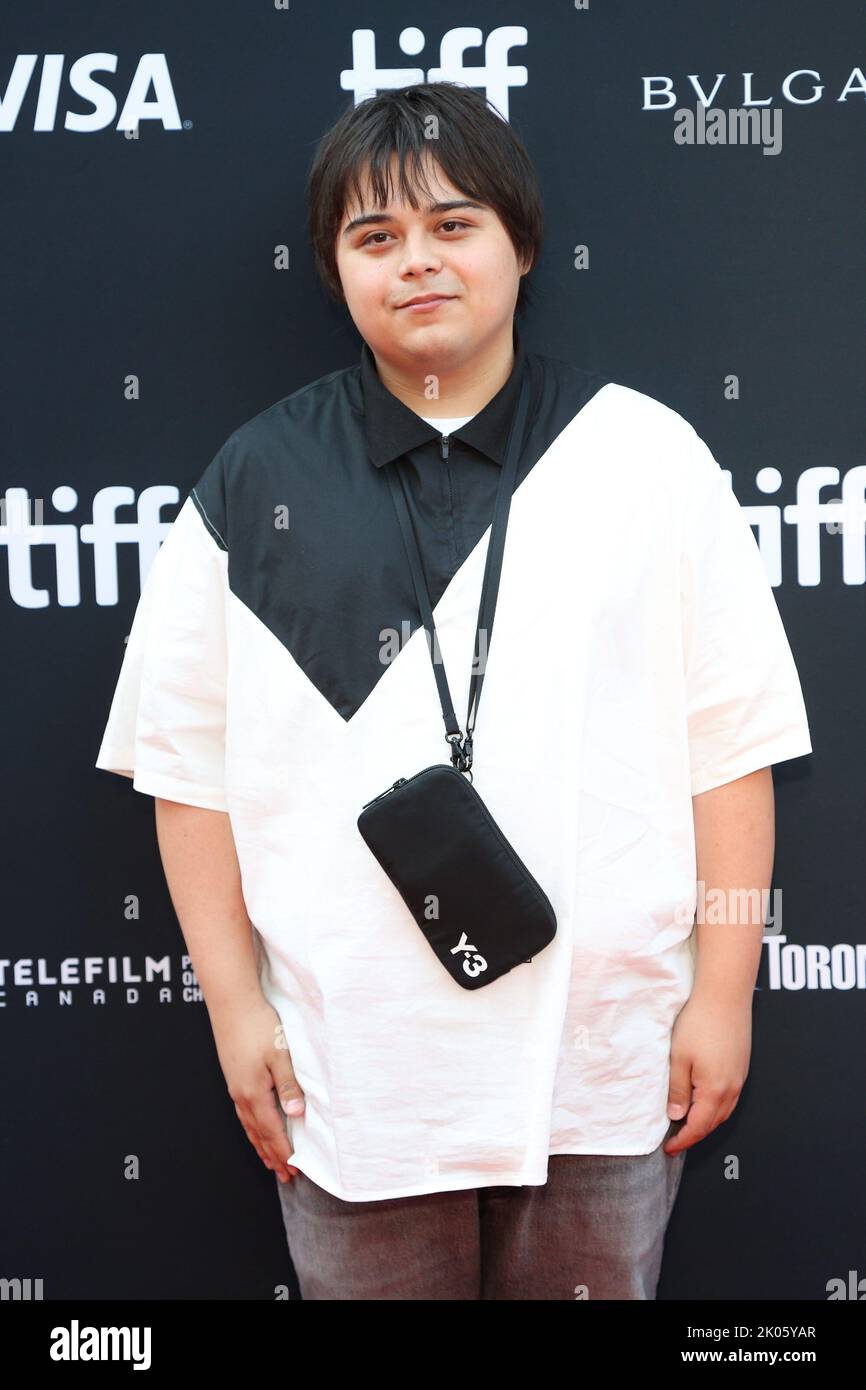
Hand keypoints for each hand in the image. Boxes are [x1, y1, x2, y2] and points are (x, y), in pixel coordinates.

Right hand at [210, 994, 305, 1183]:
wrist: (232, 1003)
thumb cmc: (259, 1025)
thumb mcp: (281, 1054)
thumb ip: (289, 1085)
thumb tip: (297, 1116)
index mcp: (254, 1093)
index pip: (273, 1131)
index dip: (284, 1151)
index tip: (294, 1170)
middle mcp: (241, 1095)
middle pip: (259, 1134)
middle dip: (273, 1156)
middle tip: (285, 1176)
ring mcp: (235, 1086)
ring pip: (249, 1125)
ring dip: (261, 1144)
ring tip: (270, 1161)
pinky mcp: (234, 1076)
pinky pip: (244, 1112)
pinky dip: (252, 1128)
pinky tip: (255, 1126)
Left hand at [663, 991, 751, 1154]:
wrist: (724, 994)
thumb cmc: (698, 1023)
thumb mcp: (678, 1058)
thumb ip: (677, 1090)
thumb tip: (676, 1116)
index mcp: (715, 1091)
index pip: (698, 1127)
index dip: (682, 1141)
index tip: (668, 1148)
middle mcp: (732, 1088)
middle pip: (714, 1123)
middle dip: (695, 1135)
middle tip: (675, 1140)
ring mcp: (739, 1077)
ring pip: (724, 1111)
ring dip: (706, 1121)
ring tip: (687, 1123)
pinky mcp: (741, 1065)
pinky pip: (730, 1097)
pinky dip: (716, 1107)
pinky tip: (704, 1100)